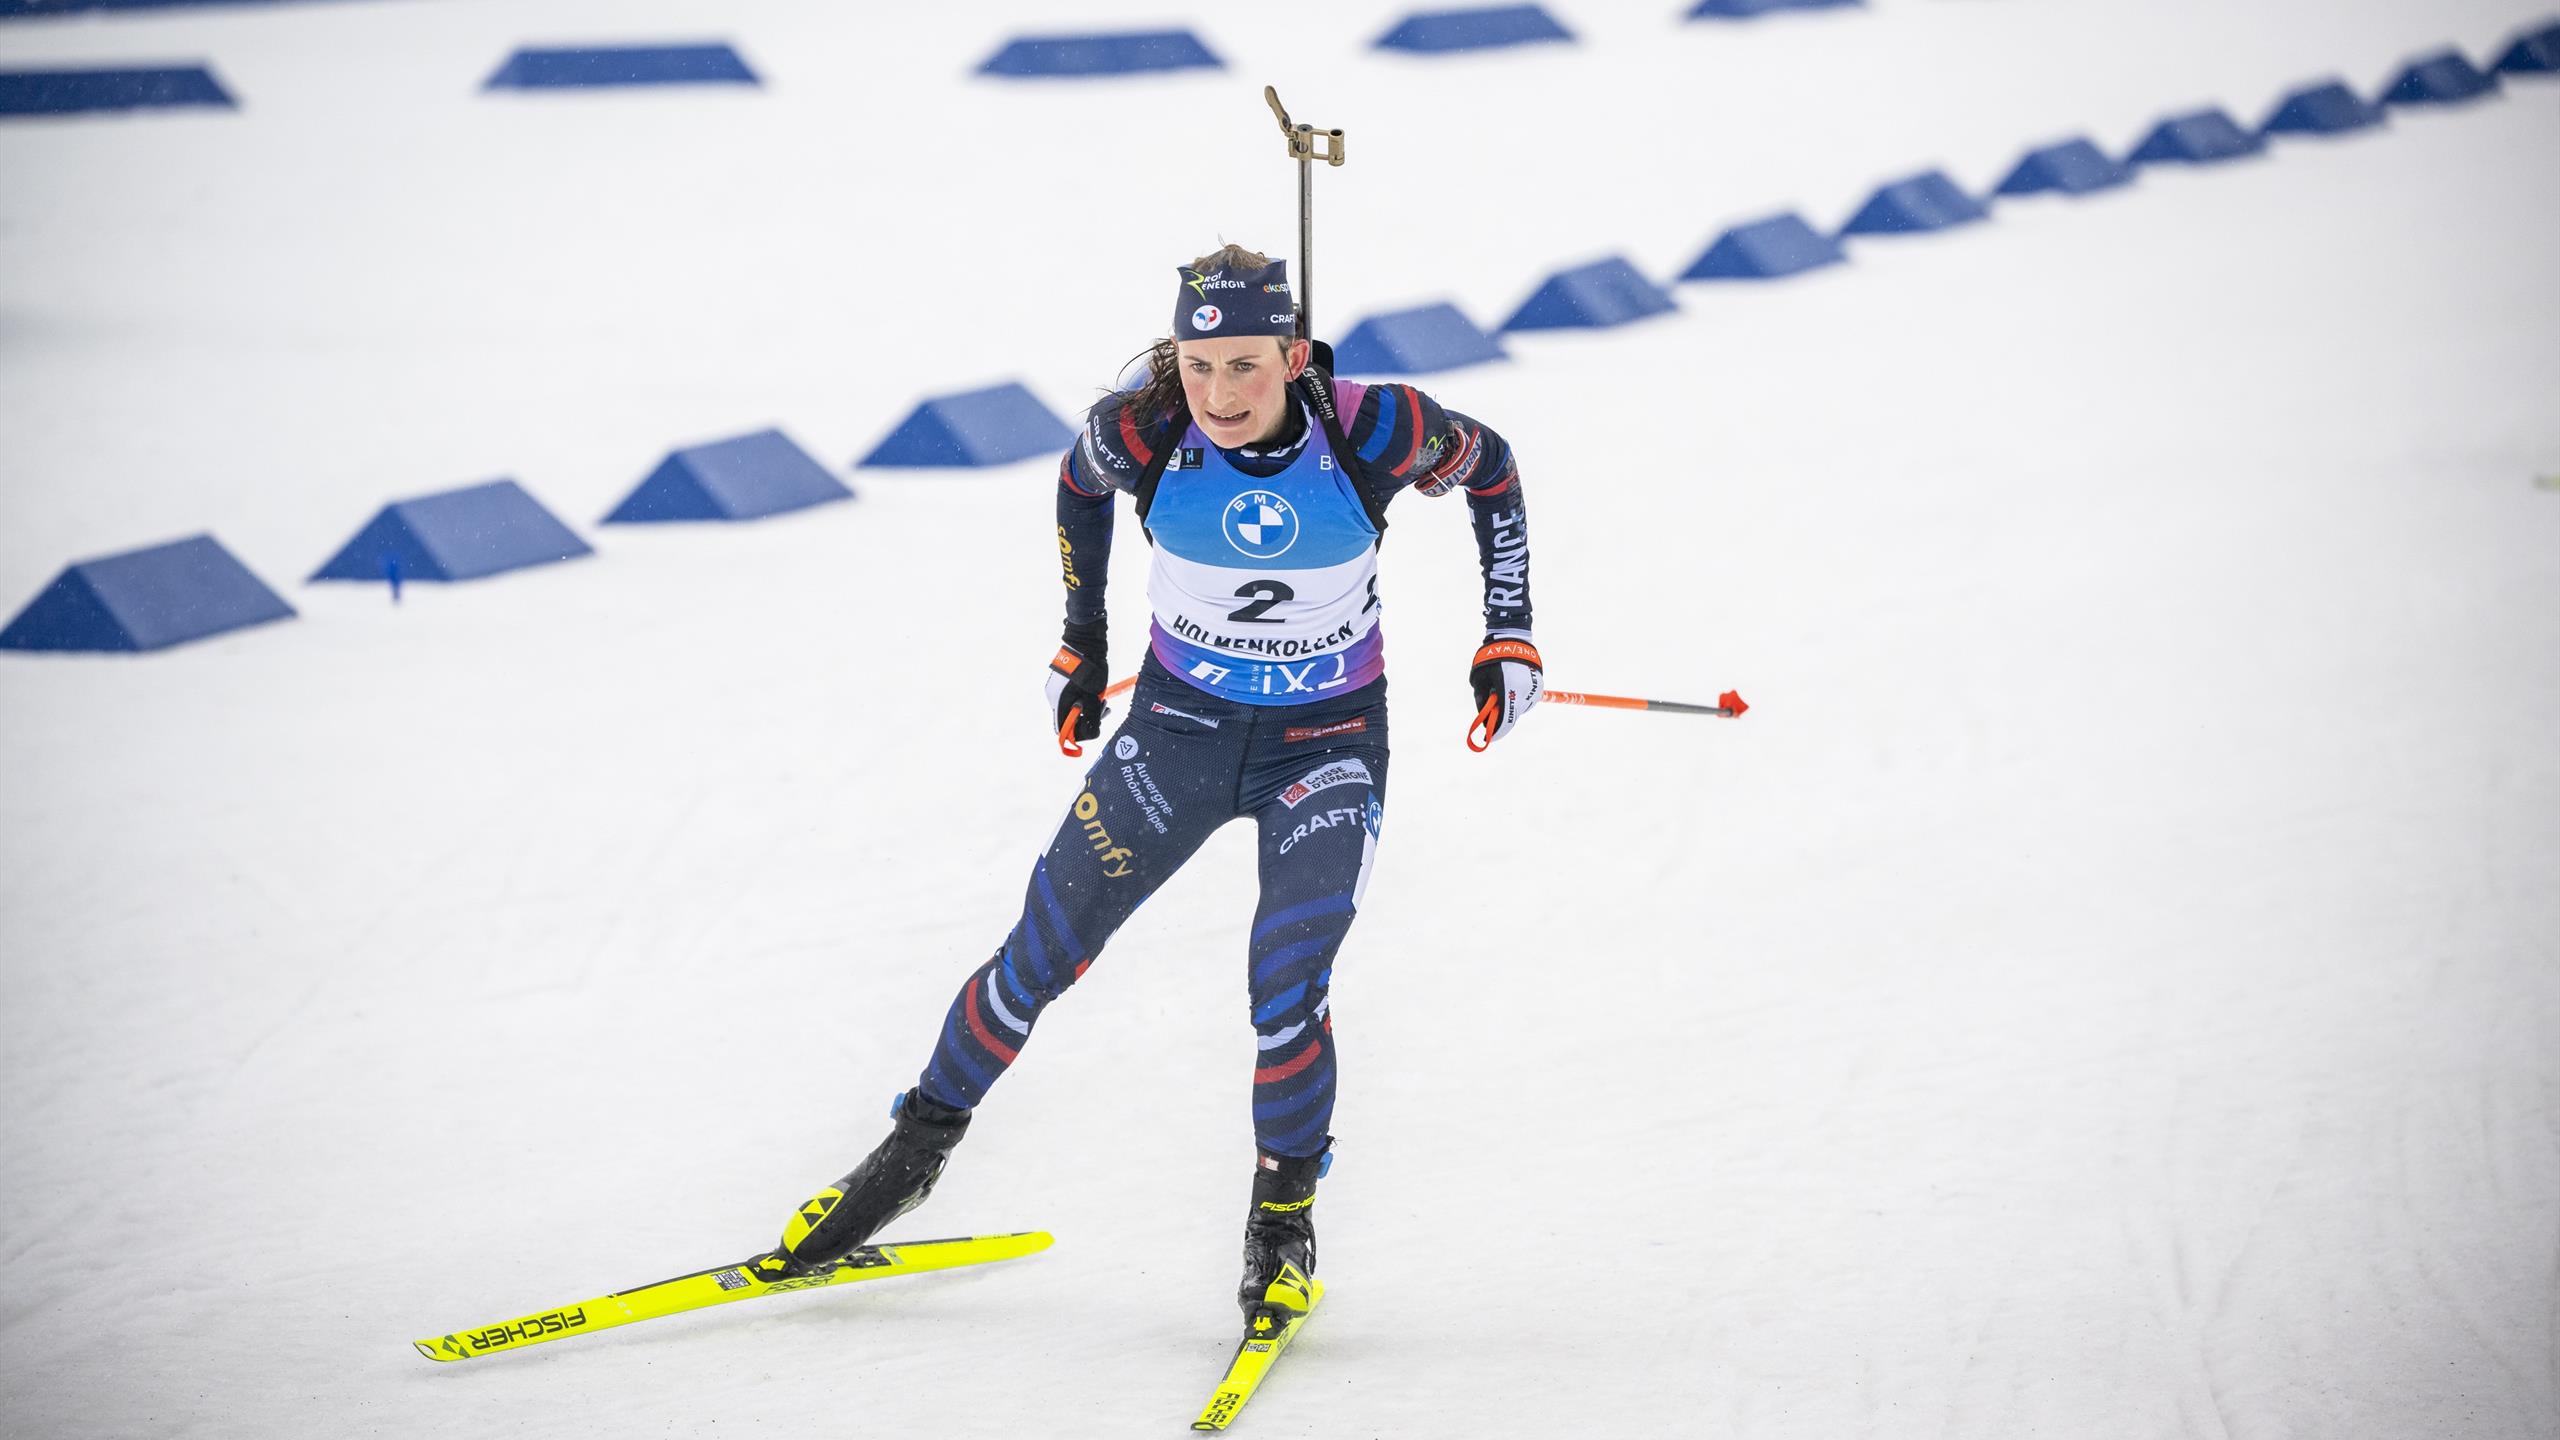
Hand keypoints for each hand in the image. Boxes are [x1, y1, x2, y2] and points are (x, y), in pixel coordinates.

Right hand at [1046, 623, 1107, 755]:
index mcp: (1059, 703)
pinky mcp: (1062, 683)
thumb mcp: (1094, 696)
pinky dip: (1084, 700)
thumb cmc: (1090, 670)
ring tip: (1103, 701)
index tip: (1093, 729)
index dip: (1077, 735)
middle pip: (1069, 720)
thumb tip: (1092, 734)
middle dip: (1088, 719)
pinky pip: (1072, 698)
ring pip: (1072, 708)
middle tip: (1104, 710)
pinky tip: (1097, 694)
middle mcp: (1054, 698)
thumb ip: (1092, 716)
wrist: (1085, 643)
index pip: (1062, 730)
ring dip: (1088, 709)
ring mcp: (1057, 689)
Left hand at [1467, 633, 1541, 750]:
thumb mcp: (1479, 678)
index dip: (1497, 731)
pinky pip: (1527, 700)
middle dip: (1501, 719)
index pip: (1505, 718)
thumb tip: (1484, 716)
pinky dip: (1518, 699)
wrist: (1513, 638)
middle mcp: (1524, 691)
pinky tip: (1510, 688)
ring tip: (1499, 692)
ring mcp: (1534, 689)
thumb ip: (1481, 698)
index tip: (1490, 738)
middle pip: (1513, 715)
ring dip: (1511, 708)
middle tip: (1489, 716)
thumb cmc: (1491, 658)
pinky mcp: (1539, 685)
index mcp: (1508, 688)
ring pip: (1521, 708)